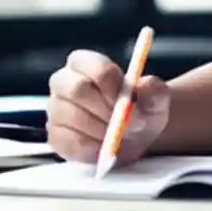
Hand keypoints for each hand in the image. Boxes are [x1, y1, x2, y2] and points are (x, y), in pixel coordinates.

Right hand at [46, 49, 170, 164]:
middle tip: (124, 123)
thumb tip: (144, 83)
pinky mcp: (55, 135)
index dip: (112, 84)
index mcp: (85, 62)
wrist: (133, 135)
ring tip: (118, 135)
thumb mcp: (156, 99)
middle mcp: (63, 81)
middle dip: (105, 109)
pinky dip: (91, 148)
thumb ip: (154, 90)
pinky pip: (69, 142)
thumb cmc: (141, 109)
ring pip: (73, 117)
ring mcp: (55, 109)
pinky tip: (104, 147)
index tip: (129, 101)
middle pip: (77, 89)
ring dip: (102, 130)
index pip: (92, 65)